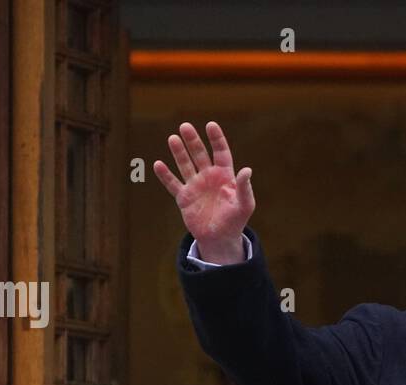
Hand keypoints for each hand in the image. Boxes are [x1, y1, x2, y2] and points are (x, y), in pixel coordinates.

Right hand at [153, 121, 254, 263]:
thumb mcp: (244, 205)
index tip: (211, 125)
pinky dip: (165, 175)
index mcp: (225, 176)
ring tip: (173, 138)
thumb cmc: (235, 221)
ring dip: (179, 152)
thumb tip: (247, 170)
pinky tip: (158, 164)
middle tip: (185, 126)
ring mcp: (195, 186)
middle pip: (199, 154)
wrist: (220, 239)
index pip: (221, 152)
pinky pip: (173, 184)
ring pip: (185, 165)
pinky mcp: (184, 198)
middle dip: (193, 141)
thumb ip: (244, 188)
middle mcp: (208, 177)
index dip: (216, 139)